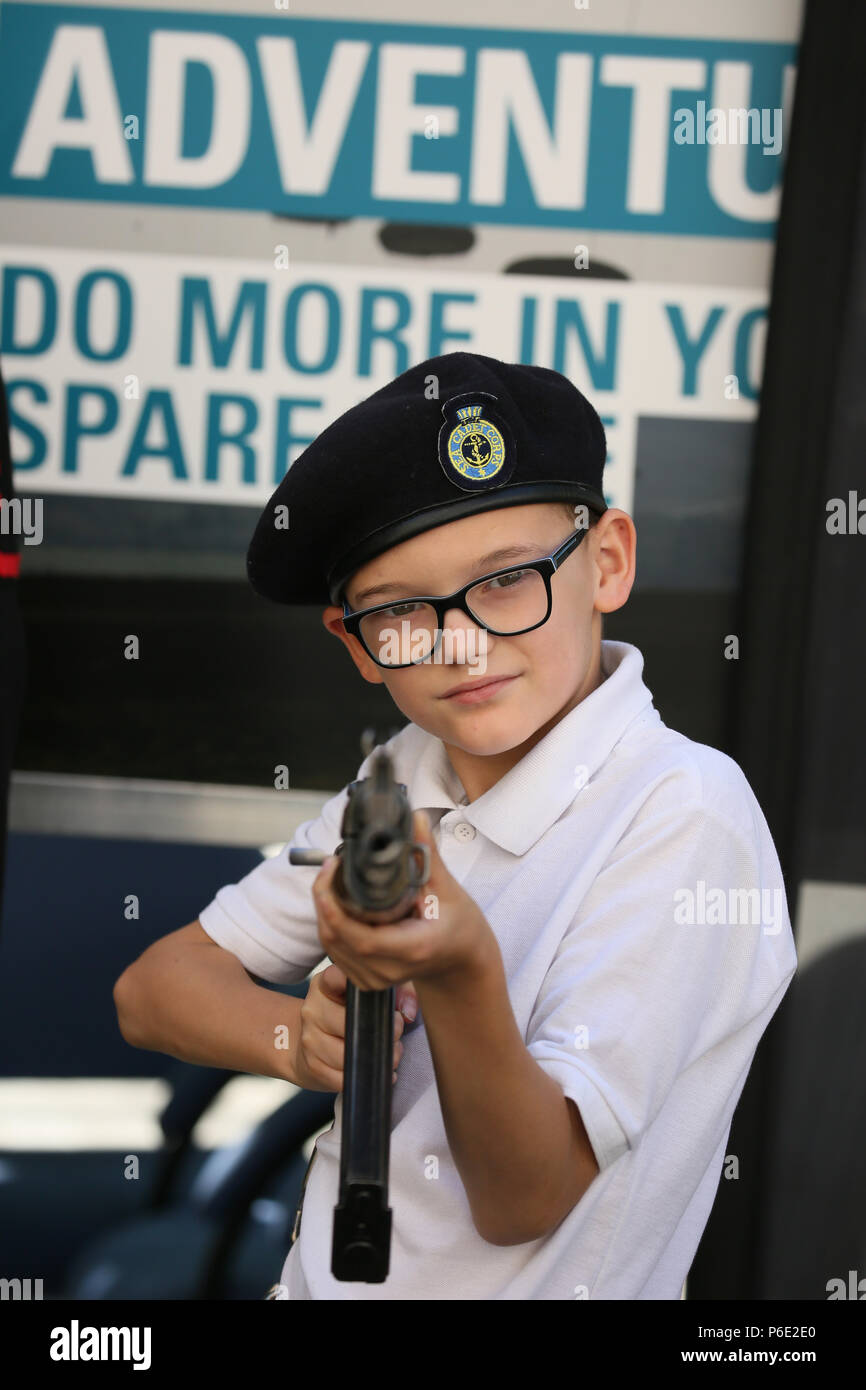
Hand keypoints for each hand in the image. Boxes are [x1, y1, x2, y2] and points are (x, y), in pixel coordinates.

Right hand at [290, 961, 415, 1091]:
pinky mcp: (312, 1065)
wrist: (311, 1043)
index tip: (379, 999)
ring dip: (378, 1059)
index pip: (335, 978)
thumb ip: (400, 991)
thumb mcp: (373, 993)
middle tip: (396, 1034)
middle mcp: (312, 1009)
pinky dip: (365, 1077)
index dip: (359, 987)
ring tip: (390, 1053)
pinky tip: (375, 1069)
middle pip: (352, 1024)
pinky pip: (343, 1078)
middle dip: (384, 1033)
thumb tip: (408, 1012)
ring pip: (350, 1055)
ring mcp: (309, 1038)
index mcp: (325, 984)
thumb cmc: (351, 1013)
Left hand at [311, 810, 492, 991]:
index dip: (334, 907)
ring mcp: (376, 978)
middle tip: (330, 867)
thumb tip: (416, 818)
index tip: (330, 871)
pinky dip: (330, 925)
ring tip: (332, 879)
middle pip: (337, 938)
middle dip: (324, 900)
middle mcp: (390, 969)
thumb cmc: (459, 926)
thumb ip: (428, 854)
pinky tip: (337, 903)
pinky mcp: (366, 979)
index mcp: (411, 948)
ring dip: (324, 911)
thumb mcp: (448, 889)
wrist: (462, 960)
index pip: (359, 937)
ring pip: (331, 945)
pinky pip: (336, 952)